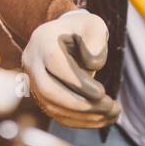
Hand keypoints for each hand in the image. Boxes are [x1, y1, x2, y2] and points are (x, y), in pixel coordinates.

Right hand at [21, 8, 120, 127]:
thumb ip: (96, 39)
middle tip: (108, 106)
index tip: (102, 91)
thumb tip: (93, 65)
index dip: (77, 81)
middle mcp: (32, 61)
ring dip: (83, 115)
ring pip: (51, 106)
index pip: (54, 63)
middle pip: (47, 90)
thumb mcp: (94, 25)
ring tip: (112, 113)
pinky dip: (80, 120)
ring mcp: (33, 81)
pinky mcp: (40, 97)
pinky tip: (102, 118)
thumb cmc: (82, 31)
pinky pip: (56, 114)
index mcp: (43, 40)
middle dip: (79, 103)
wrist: (65, 38)